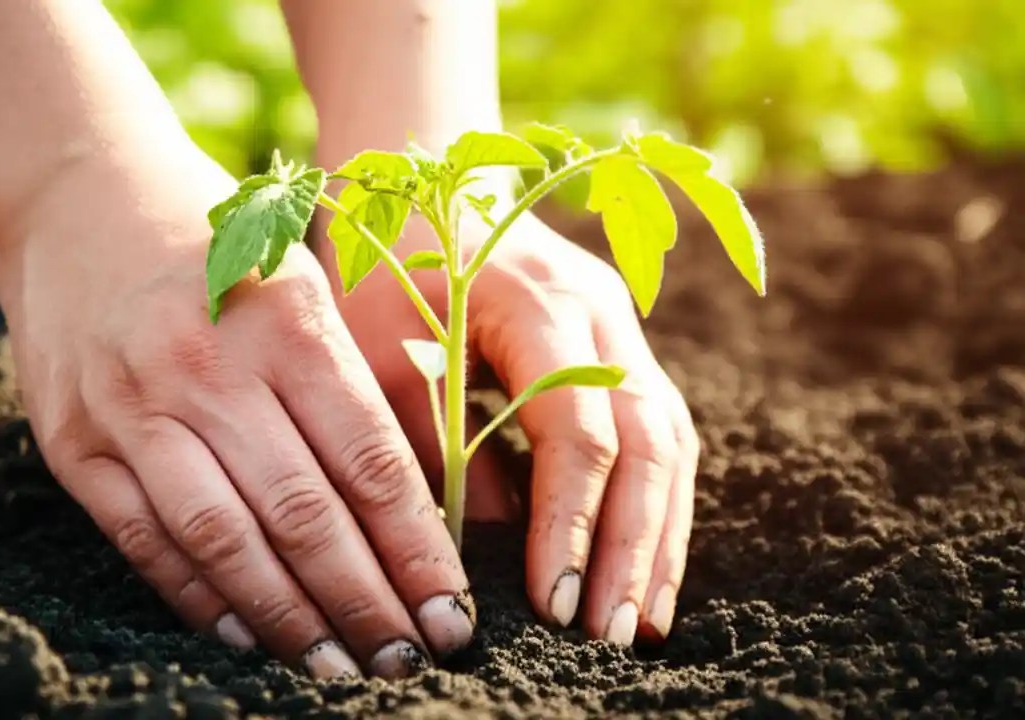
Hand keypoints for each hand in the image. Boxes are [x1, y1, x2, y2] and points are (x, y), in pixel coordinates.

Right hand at [0, 157, 474, 678]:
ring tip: (340, 670)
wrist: (75, 200)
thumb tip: (414, 513)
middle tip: (408, 662)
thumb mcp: (302, 286)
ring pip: (226, 541)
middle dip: (365, 602)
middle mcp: (210, 371)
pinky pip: (145, 541)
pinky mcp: (75, 444)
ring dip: (290, 619)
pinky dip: (202, 599)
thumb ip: (352, 387)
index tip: (452, 613)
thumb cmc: (218, 249)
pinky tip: (252, 637)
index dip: (417, 550)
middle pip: (304, 515)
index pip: (370, 462)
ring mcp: (134, 410)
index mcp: (288, 325)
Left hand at [323, 211, 698, 644]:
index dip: (571, 524)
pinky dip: (655, 508)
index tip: (552, 605)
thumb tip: (475, 559)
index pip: (579, 432)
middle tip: (615, 638)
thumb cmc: (392, 269)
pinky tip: (644, 570)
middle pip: (648, 444)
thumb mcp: (387, 352)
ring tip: (644, 624)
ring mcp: (625, 331)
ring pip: (669, 445)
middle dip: (633, 549)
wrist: (431, 188)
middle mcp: (604, 315)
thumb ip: (433, 446)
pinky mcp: (625, 353)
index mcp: (543, 305)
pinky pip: (660, 437)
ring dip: (658, 540)